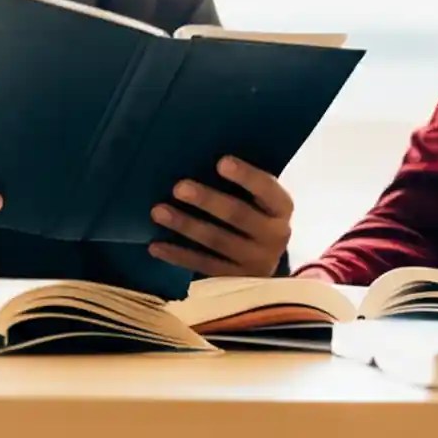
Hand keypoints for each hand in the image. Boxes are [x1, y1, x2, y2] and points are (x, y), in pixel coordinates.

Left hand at [149, 157, 292, 276]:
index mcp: (282, 208)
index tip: (221, 161)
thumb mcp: (258, 199)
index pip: (266, 189)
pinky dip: (178, 255)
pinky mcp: (234, 281)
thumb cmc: (253, 213)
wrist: (263, 260)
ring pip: (217, 241)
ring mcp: (255, 262)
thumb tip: (201, 157)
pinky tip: (156, 245)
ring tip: (158, 211)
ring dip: (186, 225)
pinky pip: (203, 266)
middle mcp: (275, 236)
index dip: (246, 176)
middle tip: (179, 187)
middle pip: (239, 215)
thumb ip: (243, 184)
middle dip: (207, 200)